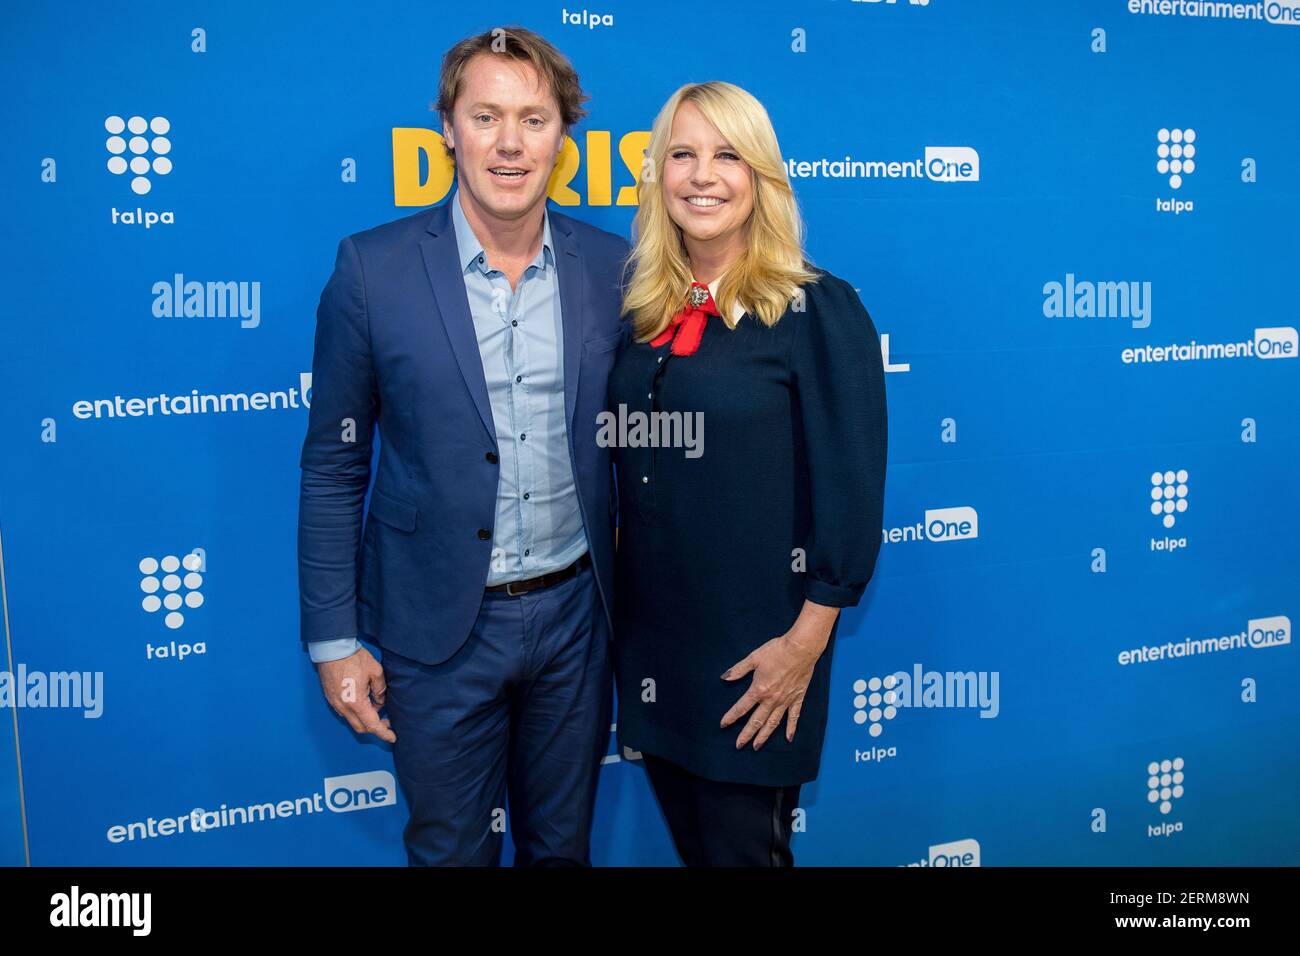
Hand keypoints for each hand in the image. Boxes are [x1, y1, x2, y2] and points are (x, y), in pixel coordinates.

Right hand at [316, 647, 396, 742]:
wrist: (332, 649)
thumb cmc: (353, 659)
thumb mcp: (375, 671)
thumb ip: (380, 689)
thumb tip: (380, 700)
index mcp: (356, 703)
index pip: (372, 725)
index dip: (384, 733)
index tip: (392, 737)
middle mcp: (343, 707)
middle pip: (361, 727)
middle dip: (375, 728)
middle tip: (387, 721)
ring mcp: (335, 704)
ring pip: (352, 721)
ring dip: (365, 719)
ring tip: (377, 707)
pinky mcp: (331, 699)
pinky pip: (345, 713)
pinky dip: (356, 713)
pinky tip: (364, 702)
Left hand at [720, 601, 837, 749]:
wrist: (801, 648)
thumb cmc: (777, 651)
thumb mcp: (754, 658)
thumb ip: (738, 670)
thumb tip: (724, 678)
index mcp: (759, 689)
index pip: (741, 707)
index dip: (731, 717)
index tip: (723, 725)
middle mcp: (771, 699)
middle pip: (756, 721)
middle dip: (746, 734)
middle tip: (739, 745)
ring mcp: (785, 701)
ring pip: (773, 723)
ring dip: (764, 736)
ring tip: (757, 746)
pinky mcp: (797, 699)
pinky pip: (793, 717)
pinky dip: (790, 728)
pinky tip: (788, 739)